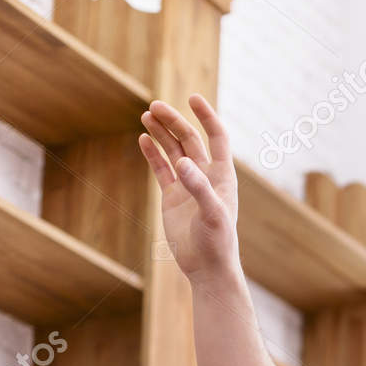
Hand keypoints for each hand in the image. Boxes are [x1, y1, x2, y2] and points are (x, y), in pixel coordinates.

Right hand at [138, 95, 240, 282]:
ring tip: (147, 116)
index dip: (206, 117)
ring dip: (162, 133)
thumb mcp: (212, 215)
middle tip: (154, 107)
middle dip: (174, 122)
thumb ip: (198, 188)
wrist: (207, 268)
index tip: (193, 98)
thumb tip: (182, 163)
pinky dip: (153, 154)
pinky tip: (143, 138)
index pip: (217, 138)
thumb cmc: (217, 243)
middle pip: (190, 140)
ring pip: (173, 151)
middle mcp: (206, 177)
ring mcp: (188, 185)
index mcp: (223, 176)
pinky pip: (161, 169)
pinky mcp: (173, 197)